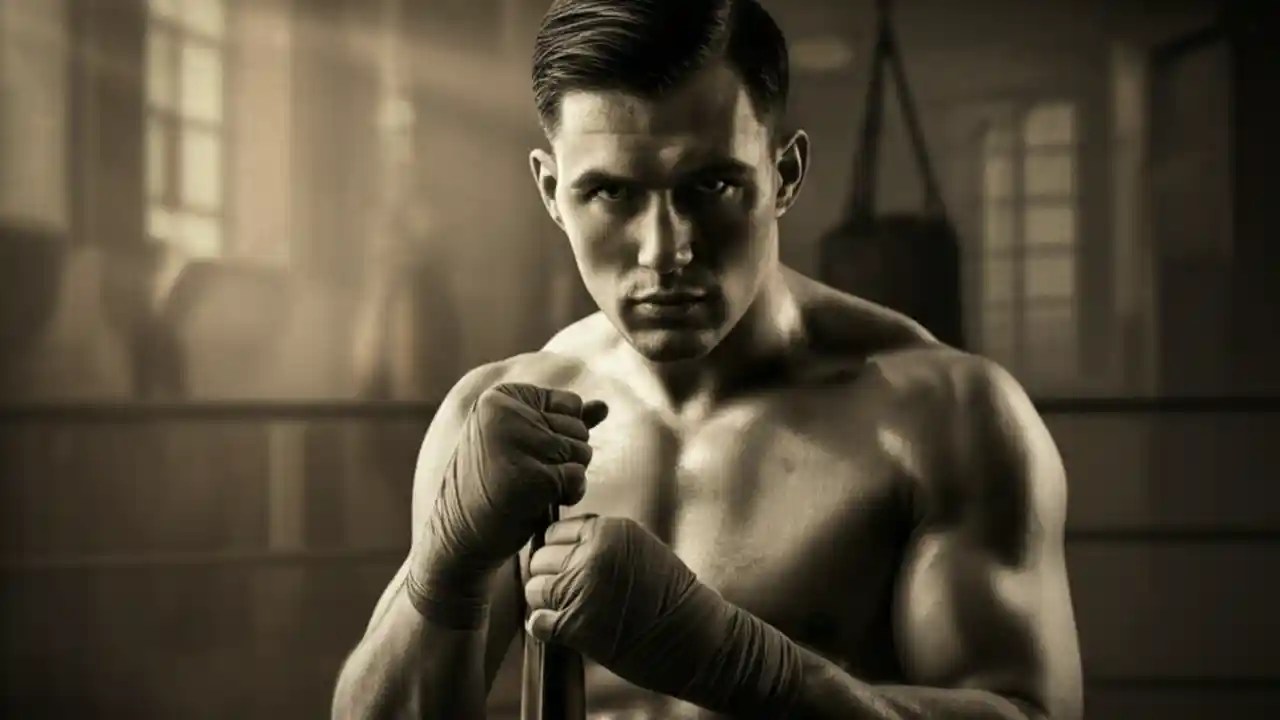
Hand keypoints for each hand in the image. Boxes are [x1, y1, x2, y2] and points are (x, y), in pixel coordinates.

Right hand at [408, 383, 607, 627]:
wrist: (460, 539)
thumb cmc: (495, 489)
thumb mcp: (525, 446)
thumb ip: (563, 422)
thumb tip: (604, 406)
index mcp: (498, 398)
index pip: (571, 404)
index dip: (561, 436)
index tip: (525, 455)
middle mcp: (503, 412)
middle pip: (579, 428)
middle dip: (566, 458)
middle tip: (527, 478)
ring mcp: (514, 443)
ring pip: (582, 451)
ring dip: (568, 477)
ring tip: (532, 490)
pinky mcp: (529, 476)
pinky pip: (578, 477)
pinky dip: (568, 494)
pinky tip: (539, 503)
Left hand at [524, 515, 801, 715]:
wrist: (694, 637)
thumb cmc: (668, 592)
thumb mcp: (638, 546)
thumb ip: (599, 539)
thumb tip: (556, 541)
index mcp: (609, 529)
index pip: (554, 531)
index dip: (556, 549)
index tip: (566, 564)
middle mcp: (593, 555)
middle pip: (540, 557)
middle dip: (547, 574)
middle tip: (563, 590)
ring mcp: (583, 590)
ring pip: (534, 588)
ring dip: (543, 600)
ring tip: (564, 608)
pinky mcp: (577, 626)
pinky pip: (537, 621)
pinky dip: (543, 626)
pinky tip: (560, 627)